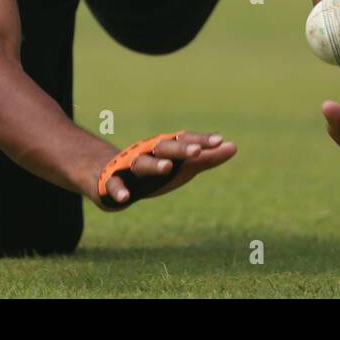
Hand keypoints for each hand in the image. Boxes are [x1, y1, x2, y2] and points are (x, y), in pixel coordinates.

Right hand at [90, 130, 236, 210]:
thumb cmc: (153, 172)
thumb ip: (206, 158)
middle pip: (164, 147)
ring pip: (140, 163)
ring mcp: (127, 166)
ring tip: (167, 168)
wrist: (106, 177)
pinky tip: (126, 198)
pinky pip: (114, 185)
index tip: (219, 141)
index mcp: (164, 148)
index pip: (184, 140)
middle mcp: (146, 152)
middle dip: (180, 149)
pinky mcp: (110, 182)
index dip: (200, 141)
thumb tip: (233, 146)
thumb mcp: (180, 167)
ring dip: (154, 165)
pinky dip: (119, 190)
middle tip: (197, 152)